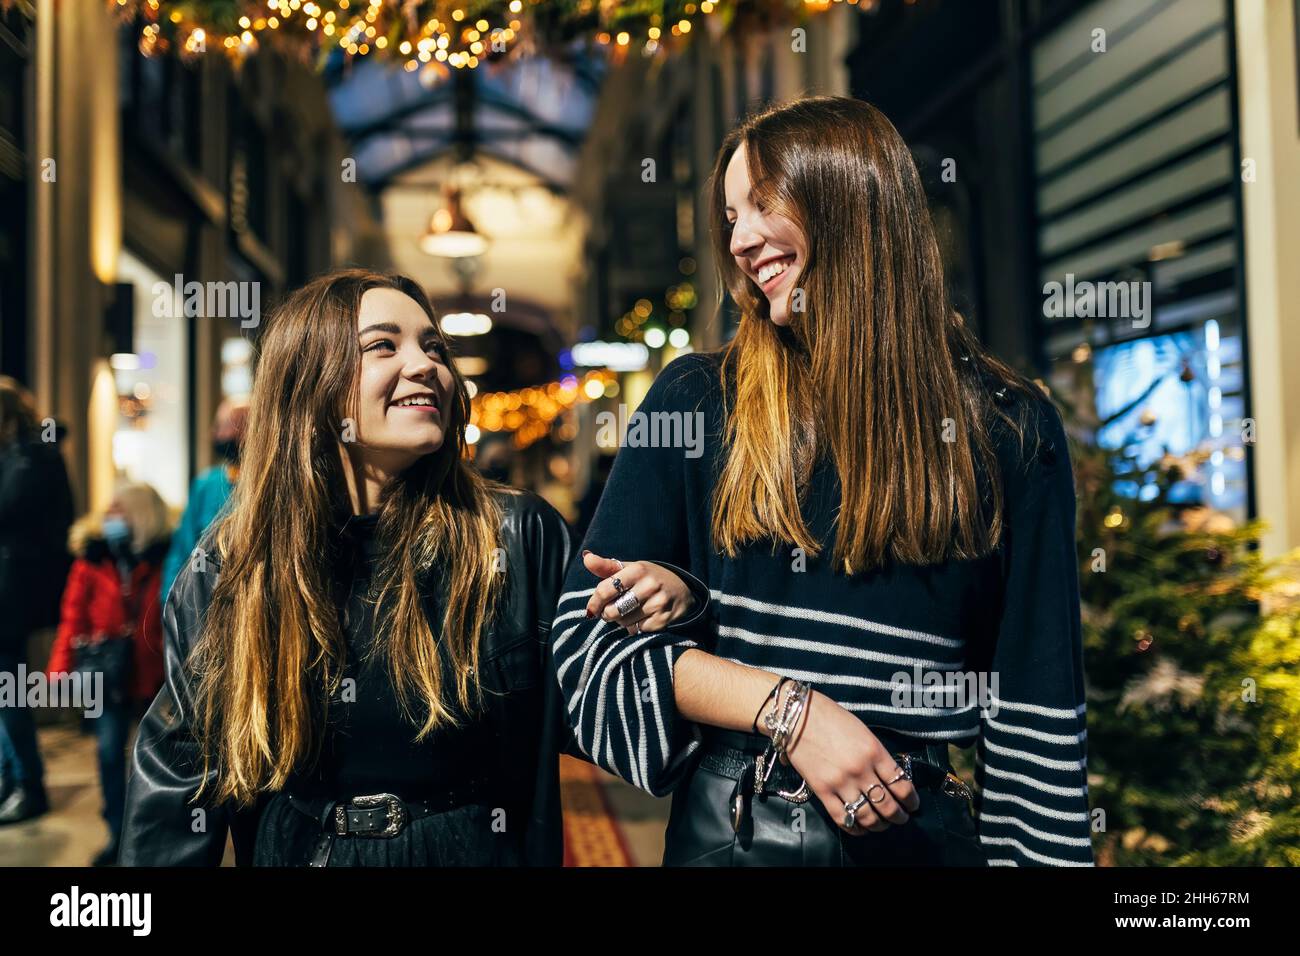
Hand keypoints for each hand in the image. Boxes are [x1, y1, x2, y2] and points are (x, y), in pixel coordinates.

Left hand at [582, 551, 697, 636]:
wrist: (682, 590)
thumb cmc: (648, 578)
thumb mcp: (630, 568)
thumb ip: (606, 566)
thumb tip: (586, 557)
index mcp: (637, 570)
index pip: (605, 589)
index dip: (594, 602)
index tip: (591, 609)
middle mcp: (649, 585)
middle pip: (613, 610)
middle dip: (607, 614)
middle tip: (610, 611)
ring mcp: (658, 603)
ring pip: (624, 622)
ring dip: (621, 622)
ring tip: (628, 613)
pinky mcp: (664, 620)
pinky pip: (638, 630)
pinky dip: (635, 628)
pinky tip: (641, 619)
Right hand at [768, 688, 920, 835]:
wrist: (797, 716)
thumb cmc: (831, 718)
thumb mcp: (863, 731)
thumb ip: (877, 755)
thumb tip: (890, 777)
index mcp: (874, 751)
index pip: (901, 784)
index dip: (911, 800)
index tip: (913, 805)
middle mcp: (861, 770)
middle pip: (888, 805)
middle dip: (899, 816)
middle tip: (902, 818)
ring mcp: (841, 783)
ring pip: (868, 816)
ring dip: (880, 825)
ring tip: (883, 825)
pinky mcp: (822, 791)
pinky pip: (842, 818)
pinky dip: (855, 828)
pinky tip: (861, 828)